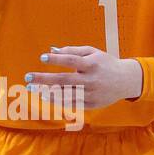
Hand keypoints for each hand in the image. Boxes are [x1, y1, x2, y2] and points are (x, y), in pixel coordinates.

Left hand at [25, 45, 141, 109]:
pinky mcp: (91, 104)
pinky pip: (71, 103)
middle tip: (27, 78)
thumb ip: (72, 50)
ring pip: (65, 94)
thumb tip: (51, 50)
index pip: (71, 60)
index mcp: (92, 64)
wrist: (126, 81)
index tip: (42, 58)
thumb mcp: (92, 52)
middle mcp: (91, 79)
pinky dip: (58, 100)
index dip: (56, 59)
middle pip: (64, 80)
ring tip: (33, 89)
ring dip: (47, 92)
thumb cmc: (105, 63)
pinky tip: (46, 97)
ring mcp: (91, 93)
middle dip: (44, 79)